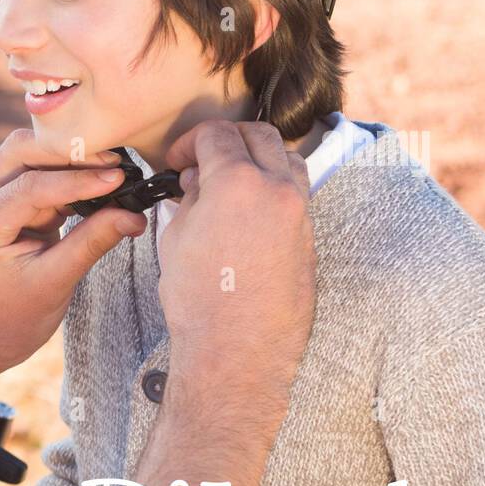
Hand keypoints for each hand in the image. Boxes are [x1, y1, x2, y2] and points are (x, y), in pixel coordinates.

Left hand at [0, 129, 146, 376]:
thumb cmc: (12, 317)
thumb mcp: (54, 283)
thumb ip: (91, 243)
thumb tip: (134, 215)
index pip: (30, 186)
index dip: (77, 180)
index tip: (117, 179)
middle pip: (22, 150)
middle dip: (70, 152)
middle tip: (116, 165)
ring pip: (28, 153)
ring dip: (68, 158)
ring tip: (111, 174)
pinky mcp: (2, 196)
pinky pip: (34, 169)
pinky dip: (65, 172)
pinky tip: (96, 183)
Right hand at [158, 120, 315, 400]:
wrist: (235, 351)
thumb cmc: (198, 302)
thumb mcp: (176, 240)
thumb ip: (189, 200)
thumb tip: (196, 185)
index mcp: (236, 181)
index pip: (216, 134)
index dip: (190, 141)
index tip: (178, 159)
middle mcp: (276, 188)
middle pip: (258, 135)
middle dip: (227, 140)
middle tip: (202, 162)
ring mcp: (299, 212)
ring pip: (286, 158)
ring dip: (257, 158)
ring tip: (231, 183)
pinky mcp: (308, 237)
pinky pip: (295, 194)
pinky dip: (272, 187)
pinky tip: (247, 211)